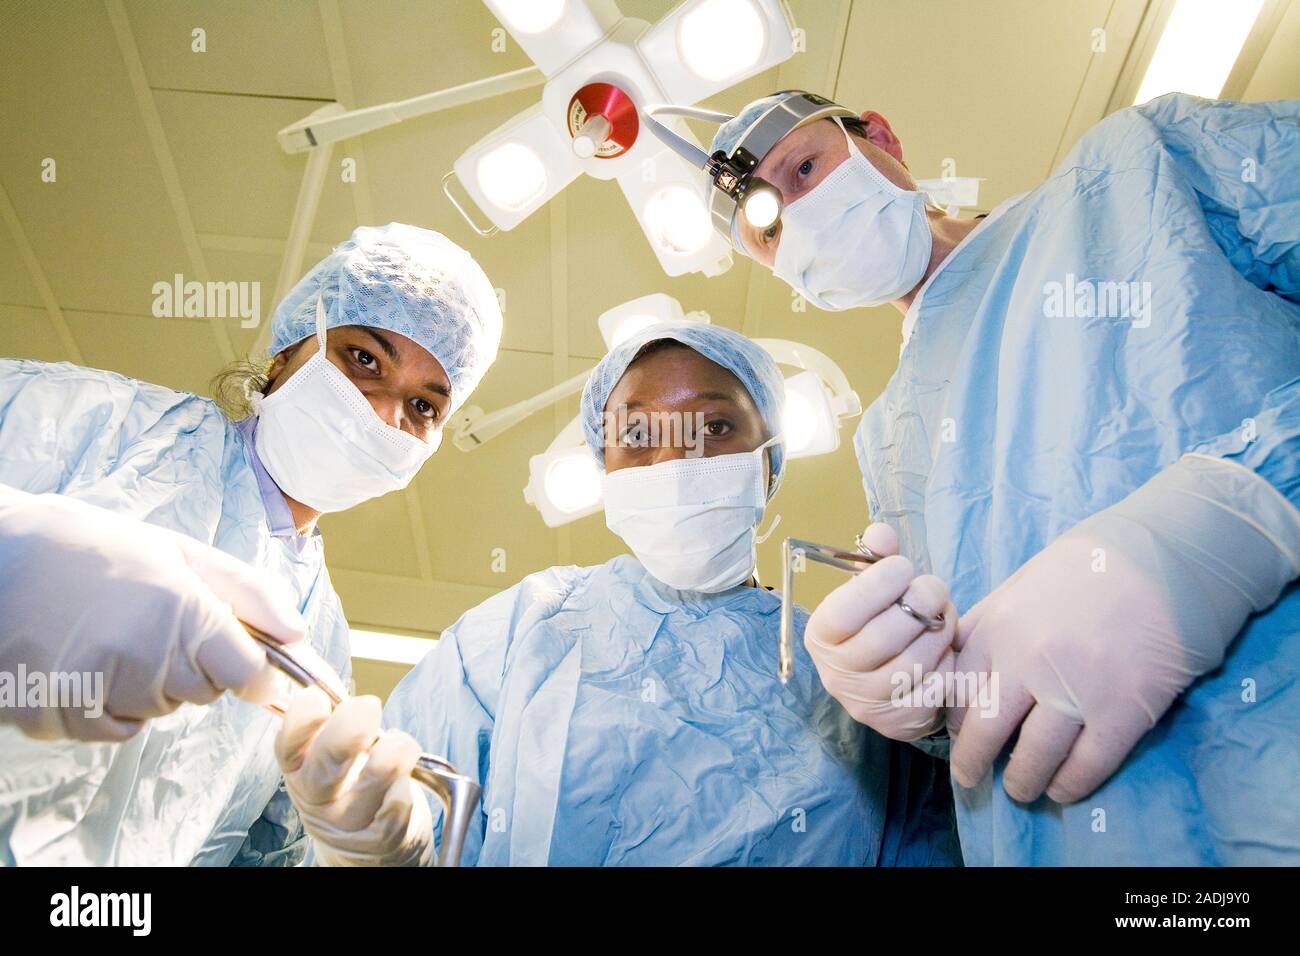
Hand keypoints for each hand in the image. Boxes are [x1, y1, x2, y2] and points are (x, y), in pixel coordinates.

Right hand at [0, 487, 306, 740]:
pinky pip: (112, 729)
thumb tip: (298, 634)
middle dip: (191, 665)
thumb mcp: (180, 552)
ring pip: (157, 711)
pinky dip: (107, 706)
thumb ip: (249, 594)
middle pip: (202, 694)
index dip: (252, 670)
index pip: (249, 675)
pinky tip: (83, 661)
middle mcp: (140, 657)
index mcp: (180, 612)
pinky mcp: (50, 715)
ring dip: (147, 685)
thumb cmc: (93, 548)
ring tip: (111, 633)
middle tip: (152, 622)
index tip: (244, 661)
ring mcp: (92, 690)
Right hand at [275, 687, 432, 866]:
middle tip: (369, 706)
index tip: (320, 696)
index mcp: (299, 768)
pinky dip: (405, 792)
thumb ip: (329, 712)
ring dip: (390, 756)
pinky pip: (395, 815)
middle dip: (348, 730)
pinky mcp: (381, 839)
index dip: (302, 717)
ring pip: (368, 788)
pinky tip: (406, 783)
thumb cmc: (351, 780)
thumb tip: (319, 666)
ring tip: (402, 743)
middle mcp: (317, 796)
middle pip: (325, 766)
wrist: (365, 843)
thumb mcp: (331, 747)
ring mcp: (348, 821)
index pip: (288, 744)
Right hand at [804, 522, 957, 739]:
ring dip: (938, 632)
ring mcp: (867, 702)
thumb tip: (881, 533)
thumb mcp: (869, 589)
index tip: (903, 566)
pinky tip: (942, 650)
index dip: (876, 585)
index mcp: (821, 635)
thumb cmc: (875, 623)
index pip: (843, 612)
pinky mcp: (899, 722)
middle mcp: (836, 673)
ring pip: (913, 662)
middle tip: (934, 587)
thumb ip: (875, 558)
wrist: (882, 684)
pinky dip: (946, 664)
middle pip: (883, 637)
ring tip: (942, 615)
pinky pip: (934, 688)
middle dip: (919, 604)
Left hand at [948, 455, 1299, 803]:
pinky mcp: (1123, 711)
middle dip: (973, 764)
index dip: (956, 725)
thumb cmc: (1089, 568)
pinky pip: (1087, 765)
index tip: (959, 739)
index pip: (960, 693)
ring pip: (1035, 757)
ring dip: (1023, 782)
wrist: (1166, 558)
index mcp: (999, 628)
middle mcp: (1029, 662)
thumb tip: (953, 664)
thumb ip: (986, 624)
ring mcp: (1076, 689)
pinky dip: (1071, 785)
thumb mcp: (1021, 585)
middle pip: (986, 732)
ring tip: (1020, 790)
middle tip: (970, 779)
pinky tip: (1063, 790)